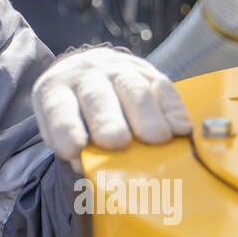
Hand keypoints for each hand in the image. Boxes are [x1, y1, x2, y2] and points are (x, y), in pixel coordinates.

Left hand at [31, 46, 191, 172]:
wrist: (81, 70)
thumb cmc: (72, 112)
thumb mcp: (59, 128)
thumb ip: (69, 147)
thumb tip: (85, 167)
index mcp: (56, 91)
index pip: (58, 109)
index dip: (66, 129)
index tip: (75, 150)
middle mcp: (86, 75)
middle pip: (97, 97)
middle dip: (108, 120)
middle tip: (117, 142)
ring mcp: (117, 69)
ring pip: (133, 88)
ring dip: (147, 114)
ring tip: (158, 139)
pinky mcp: (146, 71)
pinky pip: (162, 86)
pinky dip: (173, 108)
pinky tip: (181, 128)